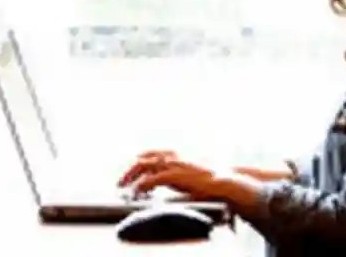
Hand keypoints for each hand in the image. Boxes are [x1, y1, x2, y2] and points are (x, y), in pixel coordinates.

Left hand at [120, 151, 266, 213]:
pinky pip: (152, 179)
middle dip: (129, 170)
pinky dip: (142, 185)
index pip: (149, 154)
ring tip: (125, 188)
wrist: (225, 182)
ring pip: (143, 165)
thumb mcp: (189, 173)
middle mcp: (171, 157)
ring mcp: (172, 165)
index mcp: (175, 155)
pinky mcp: (175, 176)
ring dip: (131, 176)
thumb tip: (166, 181)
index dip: (137, 162)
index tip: (128, 174)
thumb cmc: (210, 180)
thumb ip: (176, 174)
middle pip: (142, 158)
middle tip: (120, 183)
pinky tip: (137, 192)